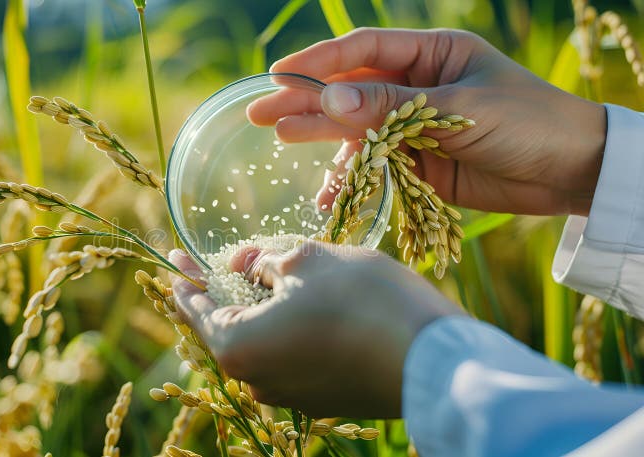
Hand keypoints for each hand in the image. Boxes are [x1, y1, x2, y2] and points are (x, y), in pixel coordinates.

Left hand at [168, 241, 461, 417]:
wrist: (432, 359)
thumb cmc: (363, 300)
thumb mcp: (307, 260)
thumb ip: (263, 260)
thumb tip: (244, 264)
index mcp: (240, 346)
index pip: (197, 308)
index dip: (186, 278)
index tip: (174, 259)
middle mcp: (257, 380)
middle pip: (230, 326)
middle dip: (227, 289)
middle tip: (225, 260)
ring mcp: (292, 394)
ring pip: (264, 341)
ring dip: (263, 308)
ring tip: (271, 275)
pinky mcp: (325, 398)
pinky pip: (291, 357)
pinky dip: (289, 329)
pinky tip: (306, 304)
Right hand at [247, 28, 605, 215]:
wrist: (571, 173)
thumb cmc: (529, 122)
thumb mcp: (460, 110)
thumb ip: (393, 108)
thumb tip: (328, 102)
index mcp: (433, 54)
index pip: (364, 51)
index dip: (320, 61)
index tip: (280, 75)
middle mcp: (418, 86)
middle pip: (351, 90)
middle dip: (307, 100)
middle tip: (261, 113)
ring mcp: (416, 126)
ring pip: (357, 131)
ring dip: (322, 140)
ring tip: (282, 142)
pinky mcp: (419, 163)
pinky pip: (376, 166)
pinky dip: (353, 178)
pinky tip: (329, 191)